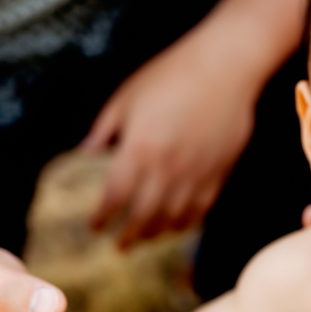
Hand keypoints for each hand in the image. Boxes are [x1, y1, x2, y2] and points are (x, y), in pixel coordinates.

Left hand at [85, 16, 261, 246]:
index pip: (115, 197)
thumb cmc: (172, 74)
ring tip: (146, 237)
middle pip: (144, 217)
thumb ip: (104, 129)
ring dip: (157, 233)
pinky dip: (187, 222)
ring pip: (174, 218)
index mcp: (139, 148)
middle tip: (119, 246)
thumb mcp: (127, 96)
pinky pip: (201, 208)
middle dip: (128, 236)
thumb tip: (84, 154)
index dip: (102, 217)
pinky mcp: (219, 170)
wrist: (225, 65)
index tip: (95, 226)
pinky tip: (177, 223)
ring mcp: (196, 172)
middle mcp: (167, 167)